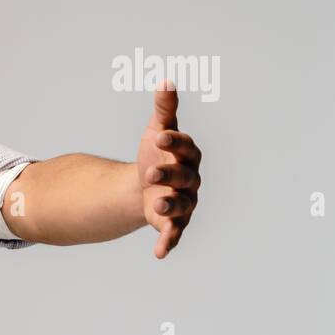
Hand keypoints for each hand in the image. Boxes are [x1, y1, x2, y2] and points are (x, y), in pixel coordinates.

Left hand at [135, 79, 201, 258]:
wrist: (143, 184)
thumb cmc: (155, 154)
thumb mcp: (156, 132)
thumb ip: (164, 110)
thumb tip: (166, 80)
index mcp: (188, 156)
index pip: (184, 148)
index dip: (174, 143)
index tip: (158, 137)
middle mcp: (190, 180)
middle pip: (184, 178)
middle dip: (169, 174)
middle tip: (150, 172)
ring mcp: (183, 202)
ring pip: (182, 206)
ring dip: (170, 206)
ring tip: (157, 204)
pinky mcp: (172, 223)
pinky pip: (173, 233)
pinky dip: (168, 242)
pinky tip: (159, 253)